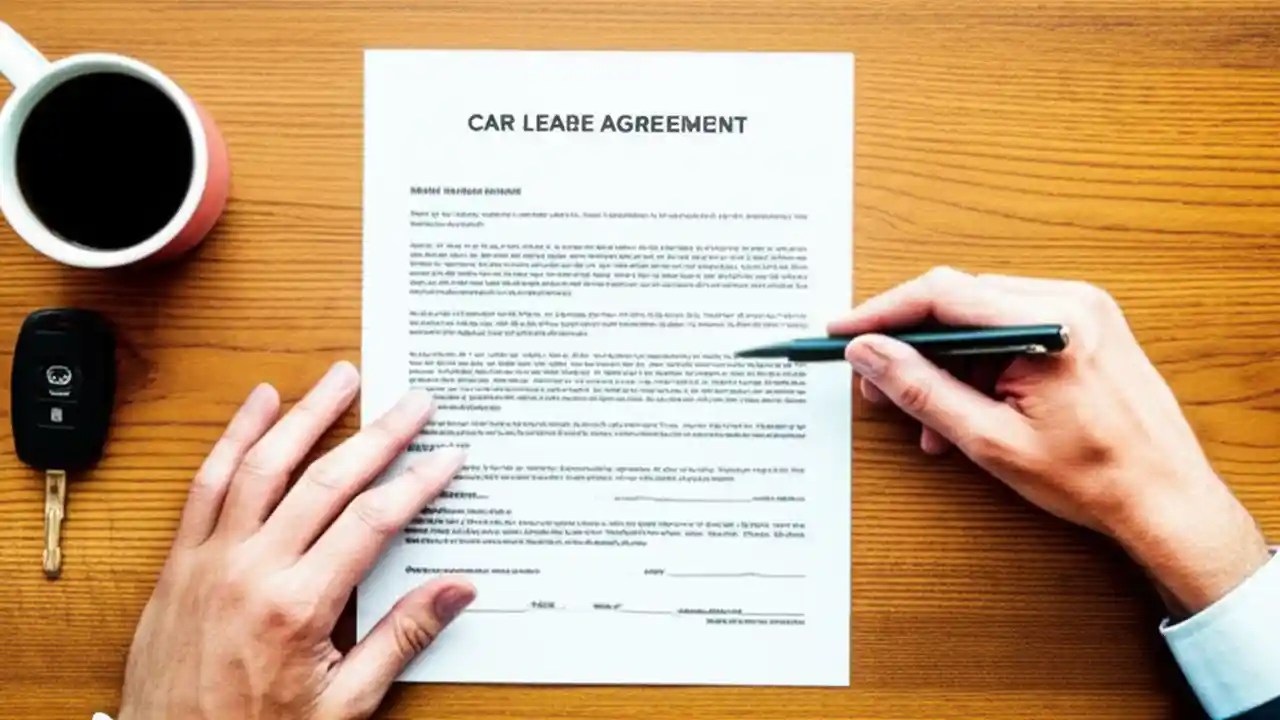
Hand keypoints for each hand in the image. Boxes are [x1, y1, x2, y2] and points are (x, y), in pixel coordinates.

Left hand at [119, 362, 472, 718]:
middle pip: (327, 480)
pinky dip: (234, 437)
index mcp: (299, 606)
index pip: (372, 521)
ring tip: (341, 378)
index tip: (447, 456)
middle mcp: (253, 569)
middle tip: (413, 403)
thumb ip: (402, 638)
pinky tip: (258, 404)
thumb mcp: (345, 705)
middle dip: (379, 435)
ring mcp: (211, 558)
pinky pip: (207, 483)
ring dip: (307, 415)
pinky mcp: (181, 560)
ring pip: (264, 465)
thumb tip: (458, 589)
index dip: (417, 482)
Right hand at [832, 268, 1269, 612]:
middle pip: (958, 301)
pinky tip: (965, 409)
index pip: (942, 296)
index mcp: (1051, 322)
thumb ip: (920, 389)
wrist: (1165, 500)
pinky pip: (1010, 329)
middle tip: (873, 381)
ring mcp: (1081, 310)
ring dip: (944, 362)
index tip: (842, 332)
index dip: (881, 313)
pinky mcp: (1084, 326)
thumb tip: (868, 355)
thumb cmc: (1095, 478)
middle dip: (910, 343)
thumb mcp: (988, 439)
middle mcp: (1070, 301)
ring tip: (926, 418)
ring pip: (980, 318)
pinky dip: (978, 365)